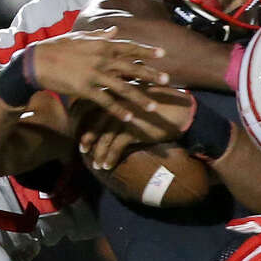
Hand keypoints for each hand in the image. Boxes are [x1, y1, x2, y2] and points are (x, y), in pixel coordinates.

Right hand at [27, 27, 167, 122]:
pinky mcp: (86, 90)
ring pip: (123, 88)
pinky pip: (106, 102)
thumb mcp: (80, 37)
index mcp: (101, 44)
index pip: (129, 47)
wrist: (38, 61)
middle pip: (132, 67)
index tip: (163, 54)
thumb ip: (100, 35)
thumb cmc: (58, 47)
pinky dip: (118, 110)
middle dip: (150, 74)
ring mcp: (95, 75)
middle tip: (167, 80)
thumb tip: (114, 31)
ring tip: (153, 106)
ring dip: (140, 98)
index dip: (147, 51)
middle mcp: (102, 58)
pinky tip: (129, 118)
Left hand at [71, 87, 196, 170]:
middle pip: (94, 123)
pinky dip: (110, 158)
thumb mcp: (138, 99)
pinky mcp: (133, 130)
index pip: (93, 107)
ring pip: (104, 138)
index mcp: (116, 93)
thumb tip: (114, 114)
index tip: (81, 132)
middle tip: (82, 149)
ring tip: (97, 165)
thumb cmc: (161, 104)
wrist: (180, 109)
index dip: (84, 121)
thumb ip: (124, 104)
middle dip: (88, 138)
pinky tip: (107, 166)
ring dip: (99, 153)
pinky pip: (116, 147)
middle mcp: (117, 104)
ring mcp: (124, 117)